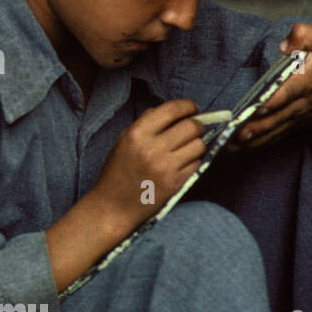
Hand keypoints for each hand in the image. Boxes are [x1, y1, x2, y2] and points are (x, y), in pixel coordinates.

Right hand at [88, 99, 206, 232]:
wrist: (113, 206)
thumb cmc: (117, 172)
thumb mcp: (123, 142)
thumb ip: (145, 124)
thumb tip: (171, 112)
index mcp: (136, 134)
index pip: (171, 110)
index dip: (187, 106)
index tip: (191, 108)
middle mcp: (152, 148)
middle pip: (191, 126)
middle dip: (196, 126)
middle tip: (191, 130)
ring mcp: (166, 167)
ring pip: (199, 145)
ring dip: (196, 144)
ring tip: (185, 149)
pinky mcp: (176, 183)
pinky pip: (197, 164)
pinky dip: (193, 162)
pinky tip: (181, 165)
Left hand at [231, 24, 311, 149]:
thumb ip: (305, 35)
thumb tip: (285, 45)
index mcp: (305, 83)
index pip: (290, 93)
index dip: (276, 100)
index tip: (260, 107)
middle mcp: (298, 105)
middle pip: (276, 118)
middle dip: (257, 127)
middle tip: (236, 133)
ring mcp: (292, 120)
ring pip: (270, 132)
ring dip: (249, 141)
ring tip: (227, 145)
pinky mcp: (287, 128)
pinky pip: (270, 140)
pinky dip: (252, 146)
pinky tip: (232, 150)